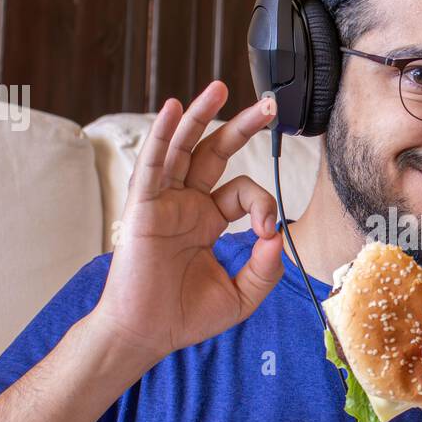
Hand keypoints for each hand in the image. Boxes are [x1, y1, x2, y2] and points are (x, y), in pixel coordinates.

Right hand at [90, 81, 283, 369]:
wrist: (148, 334)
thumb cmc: (186, 316)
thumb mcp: (241, 295)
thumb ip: (264, 267)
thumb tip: (278, 235)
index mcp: (208, 220)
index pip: (243, 192)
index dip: (263, 203)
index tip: (267, 231)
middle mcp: (186, 204)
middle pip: (214, 152)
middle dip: (241, 126)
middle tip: (268, 106)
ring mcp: (163, 202)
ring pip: (182, 148)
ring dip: (200, 116)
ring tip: (218, 87)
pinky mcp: (143, 208)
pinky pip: (153, 164)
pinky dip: (163, 136)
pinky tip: (174, 110)